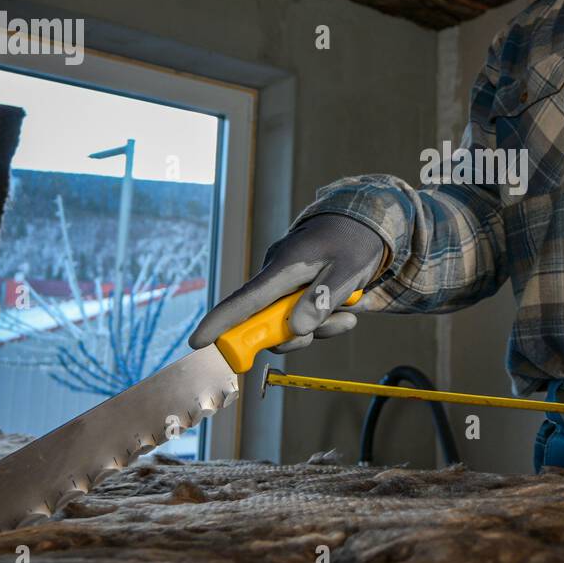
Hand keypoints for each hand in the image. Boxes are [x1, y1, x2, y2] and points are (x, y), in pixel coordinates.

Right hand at [188, 214, 385, 352]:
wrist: (365, 221)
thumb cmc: (355, 241)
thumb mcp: (349, 270)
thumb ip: (323, 298)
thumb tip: (296, 328)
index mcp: (284, 266)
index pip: (246, 298)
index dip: (220, 321)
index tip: (198, 341)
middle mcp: (278, 275)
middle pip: (267, 322)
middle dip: (294, 335)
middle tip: (329, 327)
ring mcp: (286, 283)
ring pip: (289, 323)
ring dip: (319, 327)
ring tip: (348, 313)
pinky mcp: (297, 288)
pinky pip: (302, 315)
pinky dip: (324, 319)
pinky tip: (347, 308)